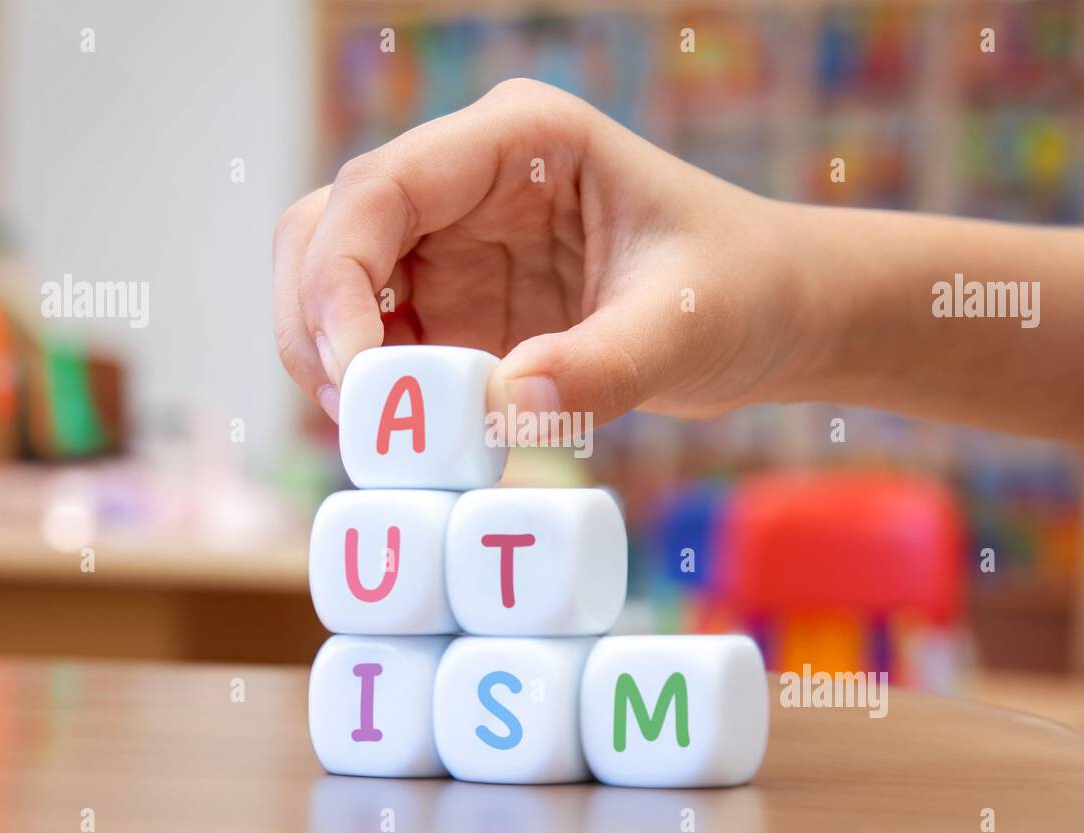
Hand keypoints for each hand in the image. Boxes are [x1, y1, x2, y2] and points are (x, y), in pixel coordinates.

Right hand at [273, 78, 807, 423]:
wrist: (769, 318)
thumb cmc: (741, 289)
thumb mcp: (683, 325)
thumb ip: (603, 366)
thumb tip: (502, 409)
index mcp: (520, 141)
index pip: (382, 188)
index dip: (339, 277)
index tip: (356, 374)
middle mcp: (468, 181)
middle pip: (329, 228)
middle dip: (314, 318)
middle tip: (351, 413)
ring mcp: (455, 244)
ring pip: (334, 283)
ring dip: (329, 358)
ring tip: (374, 436)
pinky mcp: (458, 304)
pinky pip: (377, 339)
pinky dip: (370, 389)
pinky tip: (401, 438)